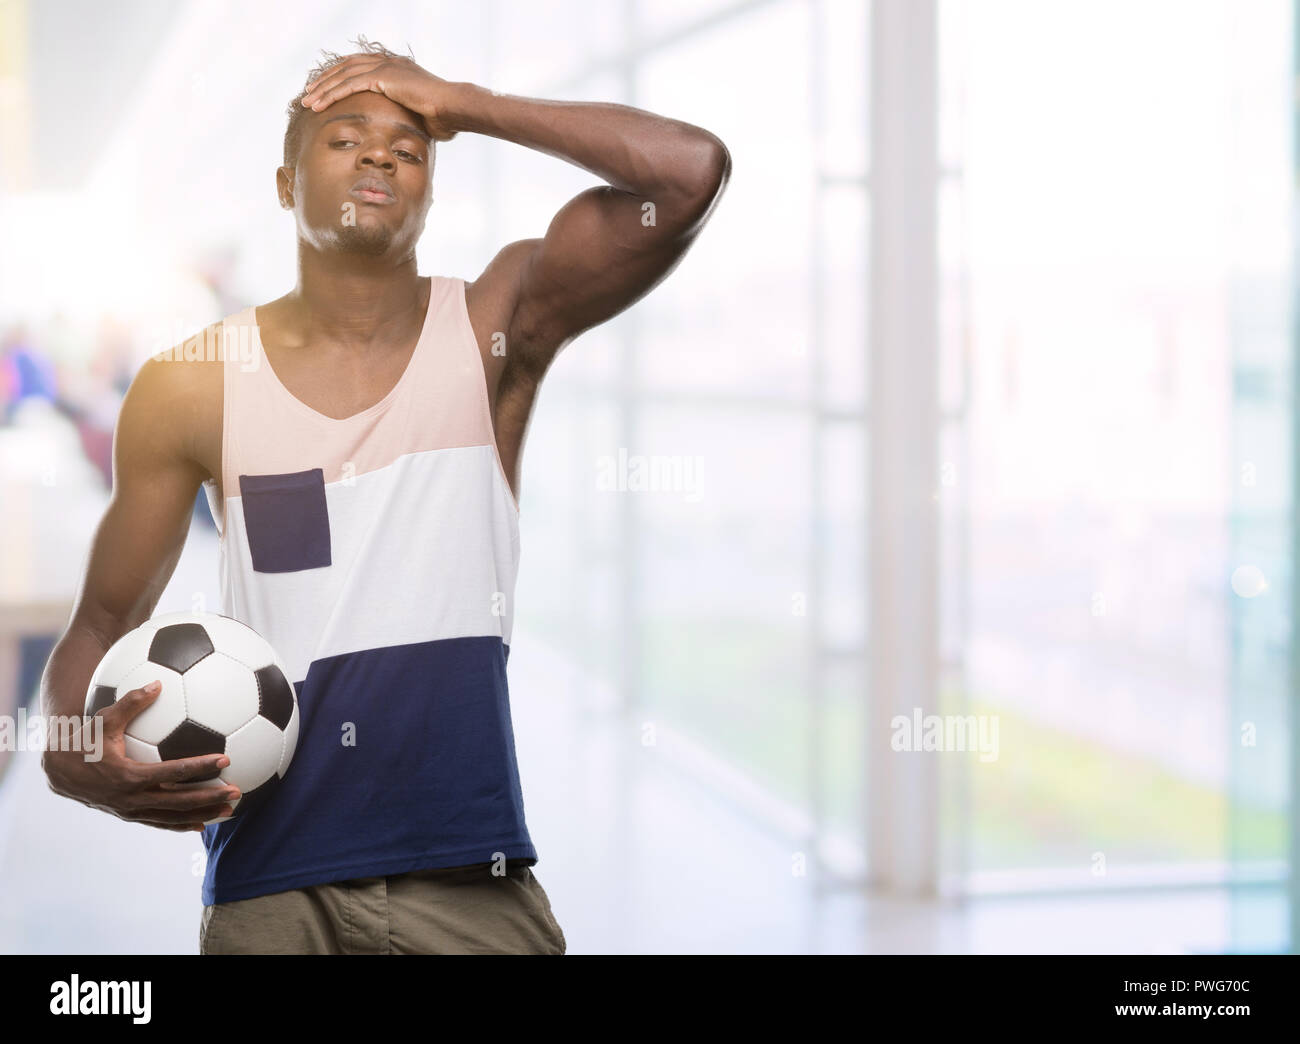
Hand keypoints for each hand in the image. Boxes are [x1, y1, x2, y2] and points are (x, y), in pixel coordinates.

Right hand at [44, 682, 239, 831]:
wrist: (58, 771)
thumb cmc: (84, 740)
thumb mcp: (104, 720)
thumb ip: (131, 702)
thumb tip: (157, 683)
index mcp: (128, 775)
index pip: (172, 773)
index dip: (200, 767)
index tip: (225, 761)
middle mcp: (131, 798)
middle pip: (178, 801)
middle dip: (209, 798)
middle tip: (237, 792)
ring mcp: (130, 810)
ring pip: (172, 817)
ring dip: (202, 815)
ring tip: (229, 811)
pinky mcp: (129, 815)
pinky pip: (159, 822)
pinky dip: (181, 825)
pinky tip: (203, 824)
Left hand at [298, 53, 461, 141]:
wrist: (453, 108)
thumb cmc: (445, 117)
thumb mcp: (421, 116)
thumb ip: (407, 117)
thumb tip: (406, 134)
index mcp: (397, 68)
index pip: (360, 67)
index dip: (341, 78)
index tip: (327, 90)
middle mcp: (389, 62)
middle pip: (347, 66)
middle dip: (326, 80)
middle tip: (309, 92)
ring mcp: (386, 66)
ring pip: (344, 74)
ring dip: (323, 88)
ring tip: (307, 100)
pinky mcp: (383, 76)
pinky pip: (350, 84)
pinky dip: (332, 94)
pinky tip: (318, 103)